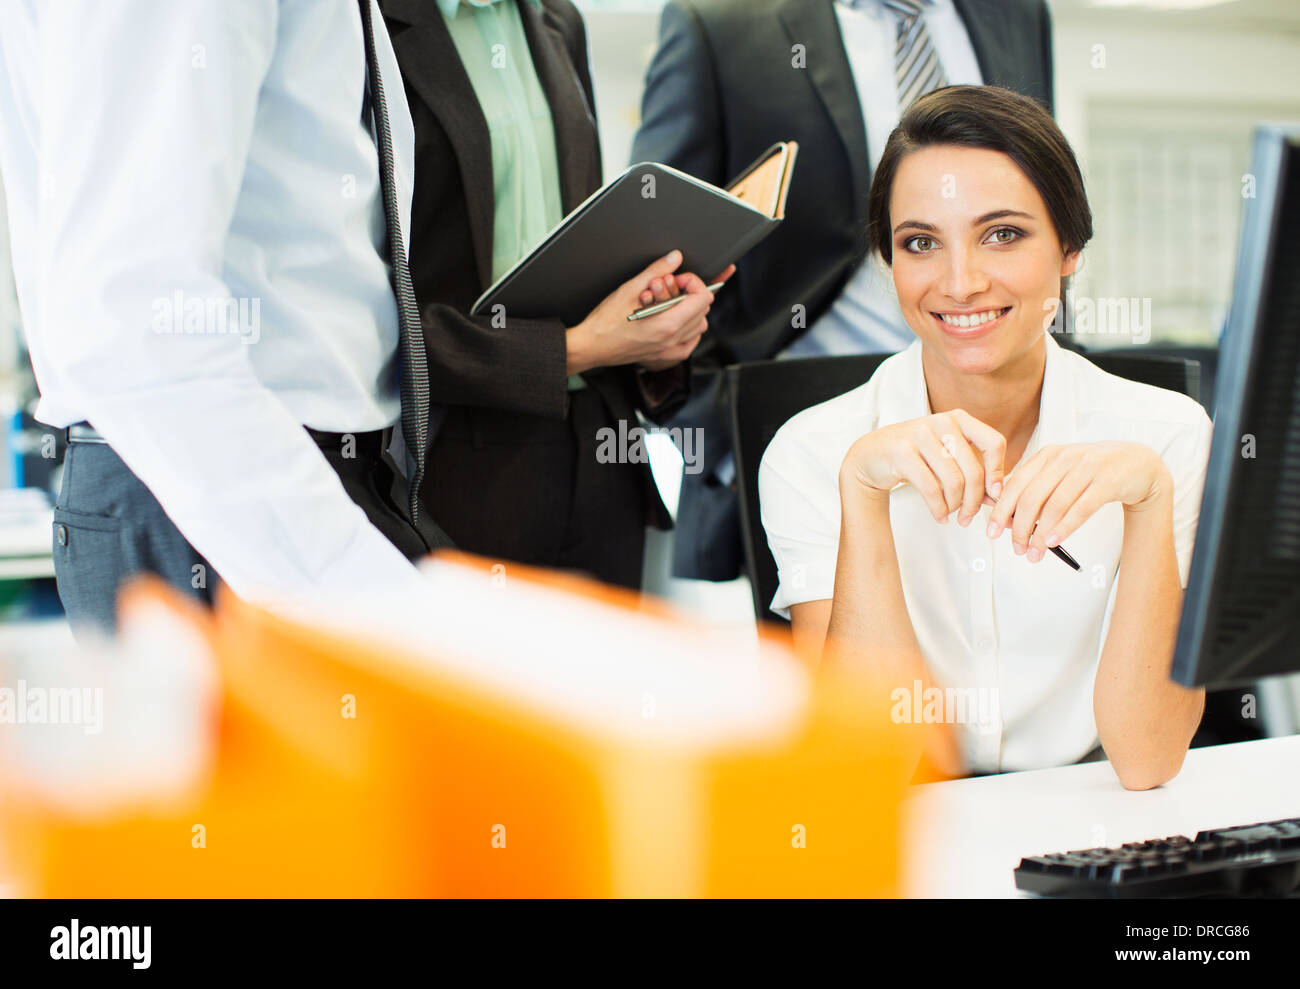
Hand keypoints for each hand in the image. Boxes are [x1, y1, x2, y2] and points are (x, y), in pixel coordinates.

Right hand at [565, 253, 731, 374]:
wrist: (591, 346)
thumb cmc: (605, 322)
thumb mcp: (629, 289)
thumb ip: (656, 271)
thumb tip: (674, 258)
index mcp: (668, 323)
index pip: (703, 297)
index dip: (692, 281)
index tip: (676, 278)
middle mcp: (672, 339)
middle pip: (703, 310)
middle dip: (690, 293)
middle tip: (669, 286)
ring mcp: (669, 349)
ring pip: (699, 326)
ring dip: (691, 310)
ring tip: (672, 302)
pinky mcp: (664, 355)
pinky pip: (689, 343)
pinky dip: (689, 330)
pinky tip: (675, 321)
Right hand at [839, 409, 1006, 524]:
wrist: (870, 456)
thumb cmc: (914, 457)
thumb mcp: (946, 460)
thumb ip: (972, 474)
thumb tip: (998, 497)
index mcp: (958, 419)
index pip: (993, 443)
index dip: (998, 471)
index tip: (994, 494)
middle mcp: (941, 422)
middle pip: (974, 469)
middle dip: (974, 500)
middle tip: (969, 518)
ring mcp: (919, 434)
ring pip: (953, 481)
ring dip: (955, 506)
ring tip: (952, 516)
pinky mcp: (901, 452)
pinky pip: (930, 488)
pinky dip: (939, 508)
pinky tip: (940, 517)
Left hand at [985, 441, 1171, 560]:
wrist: (1139, 464)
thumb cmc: (1093, 473)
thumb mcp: (1062, 472)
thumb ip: (1037, 488)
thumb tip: (1007, 517)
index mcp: (1048, 455)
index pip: (1015, 484)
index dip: (1001, 510)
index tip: (992, 532)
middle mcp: (1064, 458)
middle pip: (1031, 497)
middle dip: (1018, 527)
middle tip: (1016, 549)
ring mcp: (1087, 468)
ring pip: (1054, 506)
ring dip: (1041, 535)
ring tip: (1034, 554)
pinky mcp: (1108, 481)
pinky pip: (1080, 508)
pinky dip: (1064, 527)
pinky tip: (1053, 543)